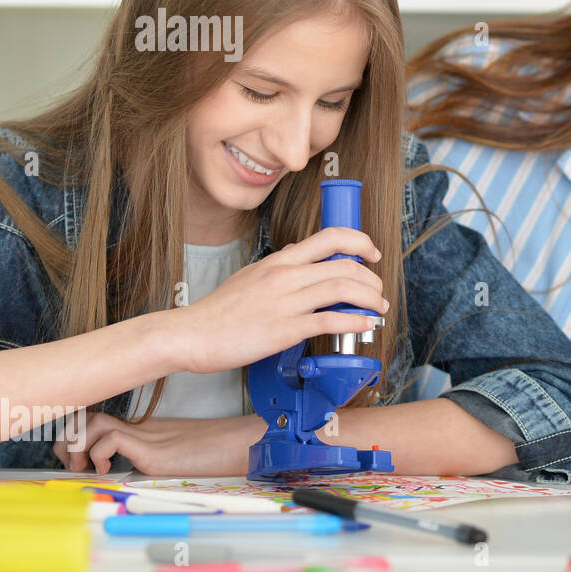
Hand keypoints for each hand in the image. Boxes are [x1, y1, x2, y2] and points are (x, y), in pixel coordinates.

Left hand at [54, 412, 265, 475]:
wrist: (244, 447)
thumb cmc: (220, 454)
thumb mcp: (179, 457)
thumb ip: (156, 458)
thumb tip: (129, 474)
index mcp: (147, 429)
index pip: (98, 417)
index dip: (76, 431)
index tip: (71, 455)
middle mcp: (143, 429)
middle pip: (89, 416)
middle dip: (68, 438)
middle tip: (70, 461)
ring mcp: (148, 437)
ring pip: (94, 424)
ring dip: (79, 445)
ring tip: (84, 466)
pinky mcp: (154, 450)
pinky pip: (113, 440)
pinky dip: (98, 454)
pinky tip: (105, 469)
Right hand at [170, 227, 388, 374]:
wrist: (192, 334)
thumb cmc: (220, 310)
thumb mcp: (252, 274)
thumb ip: (280, 263)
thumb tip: (302, 249)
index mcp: (280, 260)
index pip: (330, 237)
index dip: (360, 242)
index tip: (373, 254)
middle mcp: (286, 275)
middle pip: (345, 265)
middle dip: (372, 279)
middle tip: (378, 292)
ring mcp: (286, 301)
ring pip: (343, 289)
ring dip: (370, 299)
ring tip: (378, 309)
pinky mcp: (285, 329)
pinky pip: (330, 321)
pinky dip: (355, 321)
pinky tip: (365, 325)